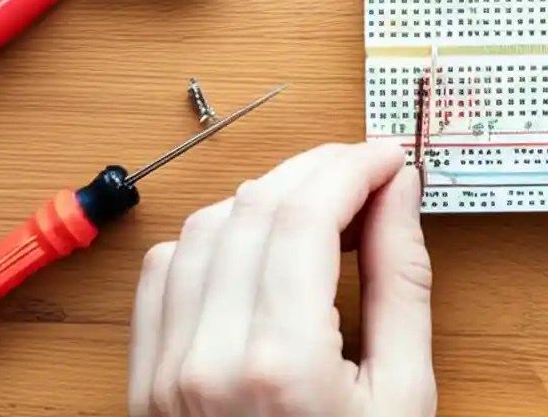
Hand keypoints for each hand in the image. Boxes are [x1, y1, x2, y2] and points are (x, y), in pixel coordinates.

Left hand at [128, 142, 436, 416]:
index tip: (390, 156)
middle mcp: (207, 357)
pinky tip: (260, 247)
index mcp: (280, 363)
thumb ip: (401, 282)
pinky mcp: (145, 377)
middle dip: (318, 170)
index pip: (307, 213)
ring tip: (322, 212)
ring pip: (205, 225)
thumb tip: (399, 193)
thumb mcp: (402, 395)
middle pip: (256, 205)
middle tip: (368, 174)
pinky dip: (215, 236)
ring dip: (268, 198)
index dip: (354, 166)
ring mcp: (165, 368)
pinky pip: (164, 269)